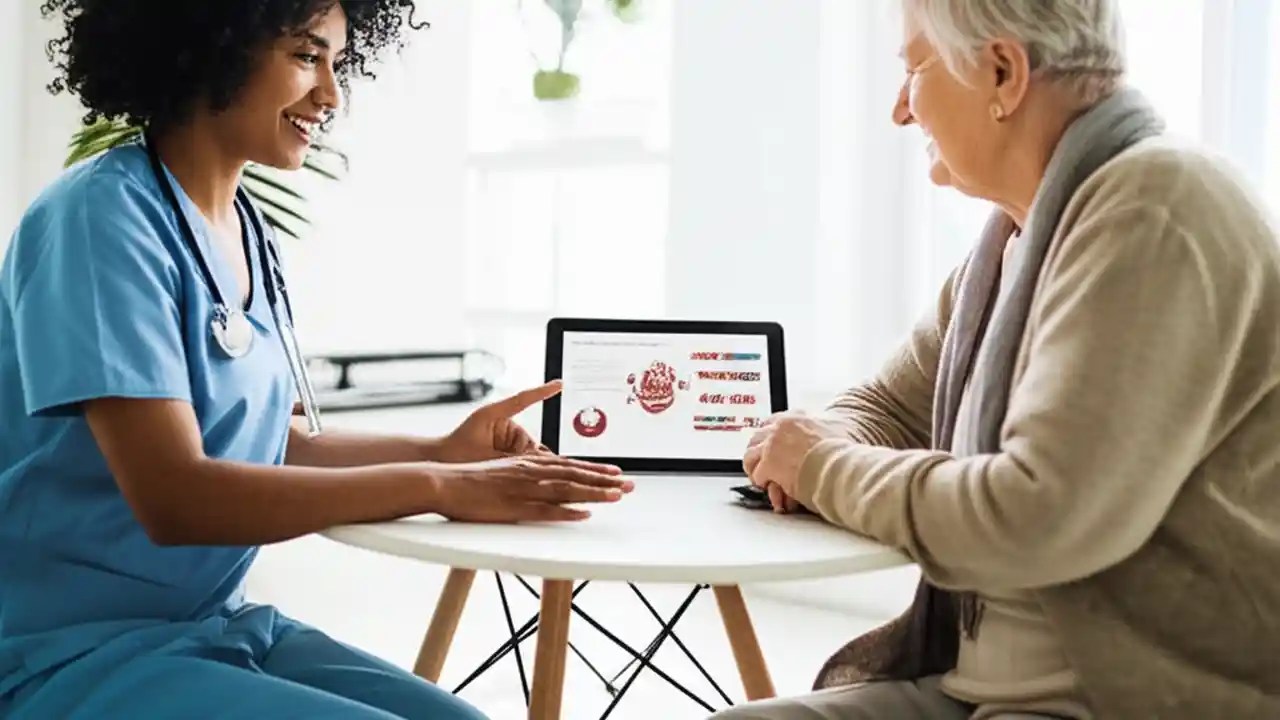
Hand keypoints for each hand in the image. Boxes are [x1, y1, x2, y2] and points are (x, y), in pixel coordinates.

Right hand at [431, 454, 632, 522]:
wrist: (444, 481)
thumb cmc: (471, 479)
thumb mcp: (503, 469)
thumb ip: (525, 474)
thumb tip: (544, 480)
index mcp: (528, 463)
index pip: (570, 466)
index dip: (595, 469)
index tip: (617, 472)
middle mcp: (530, 472)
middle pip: (575, 475)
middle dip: (605, 480)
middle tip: (630, 484)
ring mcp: (523, 490)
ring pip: (566, 490)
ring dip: (594, 493)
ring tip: (617, 495)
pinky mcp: (513, 507)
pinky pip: (544, 511)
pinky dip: (566, 512)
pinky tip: (583, 514)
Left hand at [442, 381, 562, 462]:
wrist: (439, 461)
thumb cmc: (454, 453)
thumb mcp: (484, 456)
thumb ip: (511, 459)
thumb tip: (535, 463)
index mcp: (494, 415)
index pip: (523, 400)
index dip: (542, 392)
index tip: (559, 384)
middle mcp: (502, 422)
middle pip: (528, 441)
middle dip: (525, 457)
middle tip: (511, 468)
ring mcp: (504, 434)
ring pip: (527, 452)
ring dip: (522, 464)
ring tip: (502, 470)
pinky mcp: (504, 446)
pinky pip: (522, 456)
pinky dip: (522, 465)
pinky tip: (518, 475)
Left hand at [743, 411, 847, 511]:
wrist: (843, 465)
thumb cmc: (846, 454)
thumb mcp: (835, 431)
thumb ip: (821, 433)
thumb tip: (825, 437)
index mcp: (797, 417)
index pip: (772, 423)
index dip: (769, 439)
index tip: (769, 448)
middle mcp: (781, 426)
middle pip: (757, 438)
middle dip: (758, 454)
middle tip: (761, 467)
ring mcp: (773, 444)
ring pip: (751, 455)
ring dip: (755, 469)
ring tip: (761, 480)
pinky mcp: (769, 463)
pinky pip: (758, 475)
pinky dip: (763, 483)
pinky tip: (771, 490)